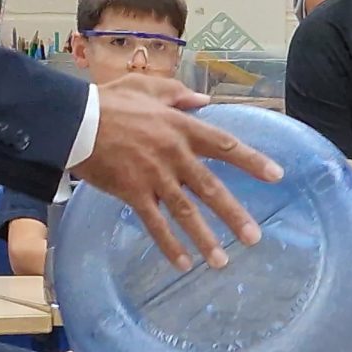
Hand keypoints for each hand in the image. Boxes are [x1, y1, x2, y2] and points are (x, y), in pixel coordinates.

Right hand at [71, 75, 276, 271]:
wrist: (74, 121)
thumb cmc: (108, 101)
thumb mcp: (146, 87)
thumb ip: (177, 94)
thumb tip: (204, 100)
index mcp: (180, 128)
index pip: (224, 145)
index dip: (252, 161)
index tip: (276, 176)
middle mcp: (173, 154)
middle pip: (210, 188)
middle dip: (234, 215)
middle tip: (254, 237)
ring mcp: (153, 176)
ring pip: (186, 212)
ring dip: (205, 239)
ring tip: (222, 262)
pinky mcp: (132, 192)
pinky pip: (154, 223)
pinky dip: (169, 245)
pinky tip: (182, 264)